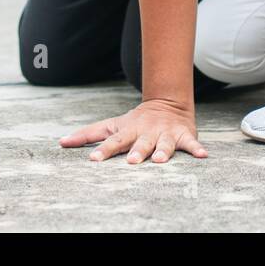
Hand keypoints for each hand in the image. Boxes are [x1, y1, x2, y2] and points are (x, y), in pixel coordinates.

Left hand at [59, 98, 206, 163]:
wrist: (167, 103)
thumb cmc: (134, 122)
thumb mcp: (112, 125)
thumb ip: (88, 134)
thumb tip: (61, 143)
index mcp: (128, 131)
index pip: (113, 141)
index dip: (104, 150)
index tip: (93, 159)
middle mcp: (146, 132)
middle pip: (140, 143)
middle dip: (136, 152)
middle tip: (131, 162)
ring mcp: (165, 133)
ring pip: (164, 143)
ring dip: (163, 151)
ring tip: (161, 160)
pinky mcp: (183, 135)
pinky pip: (191, 143)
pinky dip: (197, 148)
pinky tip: (203, 155)